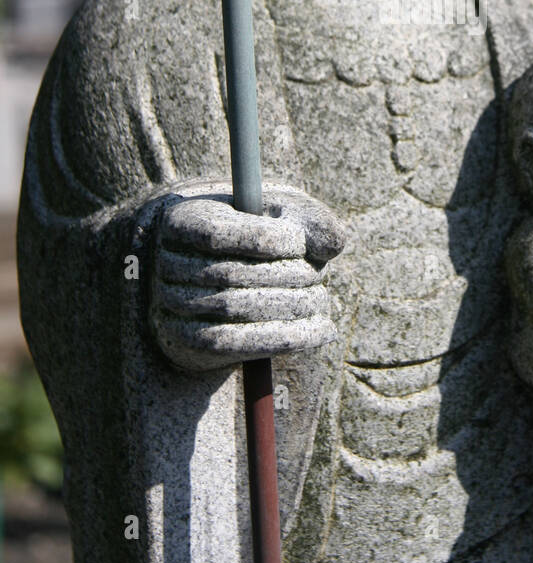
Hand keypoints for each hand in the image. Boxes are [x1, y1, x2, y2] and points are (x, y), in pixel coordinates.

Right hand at [148, 180, 346, 371]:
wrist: (230, 283)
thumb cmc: (265, 238)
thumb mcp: (287, 218)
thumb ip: (313, 224)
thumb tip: (335, 243)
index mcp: (184, 221)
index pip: (216, 234)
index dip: (260, 239)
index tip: (299, 242)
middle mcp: (167, 262)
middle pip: (228, 273)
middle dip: (282, 274)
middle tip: (319, 277)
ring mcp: (172, 304)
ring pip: (234, 308)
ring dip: (287, 306)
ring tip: (320, 300)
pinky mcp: (188, 340)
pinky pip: (236, 344)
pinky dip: (283, 338)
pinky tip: (320, 330)